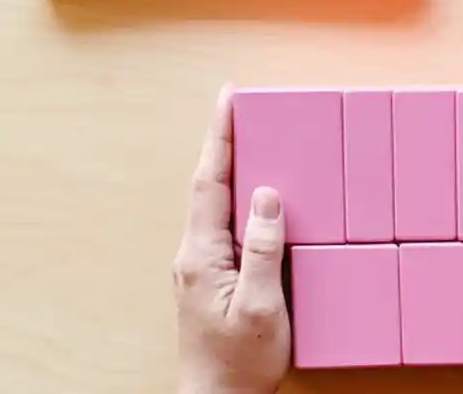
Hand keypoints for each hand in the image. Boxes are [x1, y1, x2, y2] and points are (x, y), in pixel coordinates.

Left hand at [172, 86, 290, 393]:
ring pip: (217, 203)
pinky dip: (241, 198)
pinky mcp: (213, 277)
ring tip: (254, 138)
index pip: (209, 181)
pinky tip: (259, 196)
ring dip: (233, 167)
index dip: (219, 136)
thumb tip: (267, 195)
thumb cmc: (238, 364)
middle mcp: (194, 254)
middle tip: (243, 106)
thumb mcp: (259, 307)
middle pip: (209, 184)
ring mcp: (201, 265)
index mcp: (202, 255)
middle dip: (225, 141)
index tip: (228, 99)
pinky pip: (227, 224)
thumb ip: (263, 250)